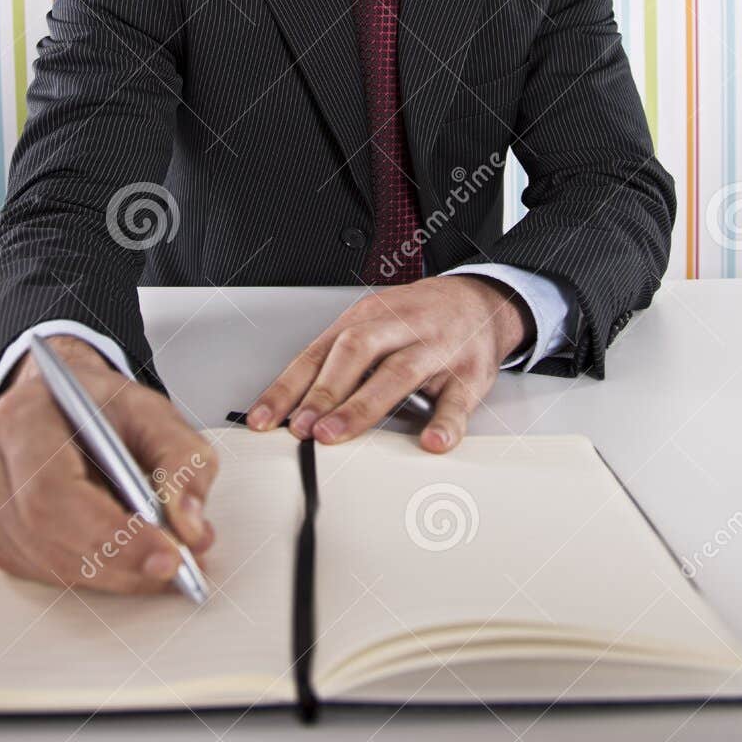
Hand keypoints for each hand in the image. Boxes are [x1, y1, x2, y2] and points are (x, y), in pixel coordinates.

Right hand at [0, 336, 218, 593]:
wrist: (63, 401)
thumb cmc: (102, 407)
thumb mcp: (156, 414)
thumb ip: (184, 462)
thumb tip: (190, 527)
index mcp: (22, 415)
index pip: (54, 490)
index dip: (111, 534)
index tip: (168, 556)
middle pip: (46, 533)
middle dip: (118, 560)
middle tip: (174, 567)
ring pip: (45, 561)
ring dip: (109, 572)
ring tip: (157, 560)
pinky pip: (39, 571)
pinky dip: (88, 573)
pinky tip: (119, 556)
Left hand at [245, 276, 533, 452]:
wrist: (477, 300)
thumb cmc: (415, 319)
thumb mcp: (371, 327)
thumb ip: (336, 364)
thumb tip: (290, 412)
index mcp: (364, 319)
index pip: (317, 353)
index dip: (288, 387)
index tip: (264, 420)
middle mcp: (397, 327)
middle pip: (355, 353)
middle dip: (323, 393)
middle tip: (301, 428)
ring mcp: (435, 348)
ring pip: (398, 373)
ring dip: (362, 406)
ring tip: (336, 434)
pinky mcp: (470, 372)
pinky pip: (458, 399)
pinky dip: (445, 421)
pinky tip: (431, 441)